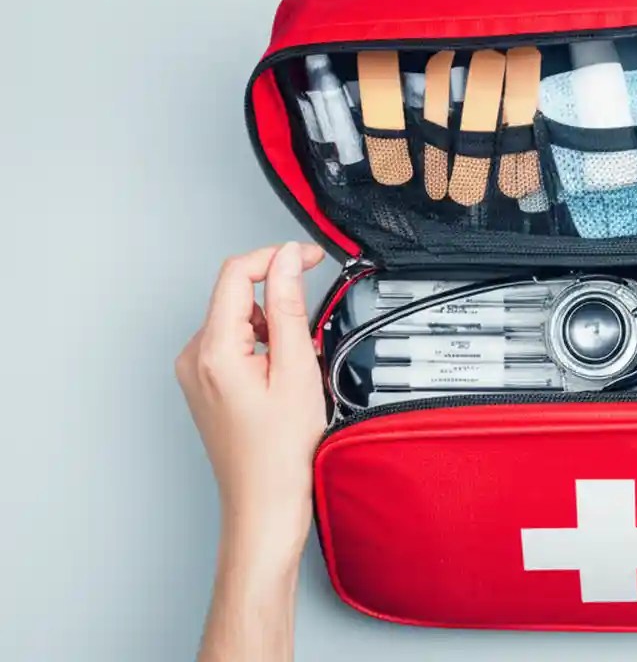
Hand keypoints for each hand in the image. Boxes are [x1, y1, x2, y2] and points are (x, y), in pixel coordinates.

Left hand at [176, 242, 327, 558]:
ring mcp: (197, 373)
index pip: (237, 273)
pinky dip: (265, 349)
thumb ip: (290, 309)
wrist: (264, 505)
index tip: (310, 258)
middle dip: (280, 303)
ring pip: (240, 322)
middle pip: (238, 296)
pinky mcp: (206, 385)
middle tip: (315, 330)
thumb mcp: (297, 371)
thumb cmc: (280, 454)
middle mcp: (194, 358)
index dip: (277, 257)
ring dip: (275, 329)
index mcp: (213, 350)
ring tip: (301, 367)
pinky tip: (285, 379)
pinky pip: (236, 346)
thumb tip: (288, 263)